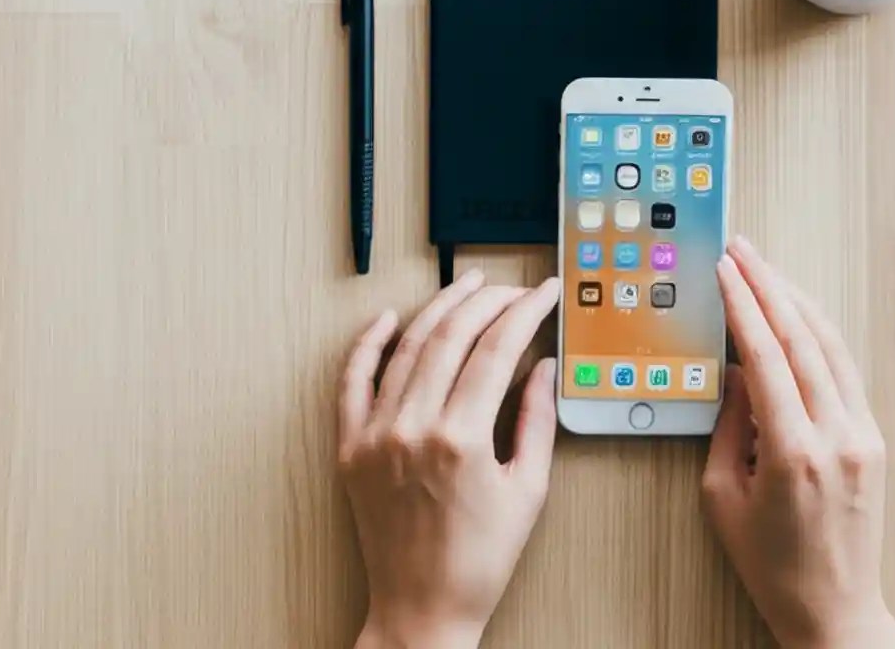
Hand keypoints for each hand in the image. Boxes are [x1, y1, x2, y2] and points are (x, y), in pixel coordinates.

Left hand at [338, 270, 561, 648]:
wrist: (423, 608)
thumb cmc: (479, 560)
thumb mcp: (528, 490)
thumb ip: (537, 421)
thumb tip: (544, 367)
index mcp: (462, 439)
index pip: (497, 350)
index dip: (525, 312)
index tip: (543, 293)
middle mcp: (413, 428)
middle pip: (451, 337)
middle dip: (487, 302)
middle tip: (512, 289)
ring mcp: (376, 436)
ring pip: (406, 348)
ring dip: (438, 309)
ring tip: (465, 286)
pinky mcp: (351, 449)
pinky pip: (352, 383)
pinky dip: (367, 345)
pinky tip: (387, 318)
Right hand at [702, 238, 894, 648]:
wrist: (835, 609)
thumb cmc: (770, 565)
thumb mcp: (724, 497)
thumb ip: (728, 426)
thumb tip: (736, 373)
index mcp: (793, 453)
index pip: (766, 358)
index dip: (743, 307)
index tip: (726, 270)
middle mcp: (837, 436)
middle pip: (803, 340)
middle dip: (770, 287)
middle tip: (744, 250)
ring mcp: (863, 436)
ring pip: (832, 349)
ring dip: (799, 303)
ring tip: (769, 270)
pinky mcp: (874, 441)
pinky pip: (846, 375)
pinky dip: (820, 339)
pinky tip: (799, 318)